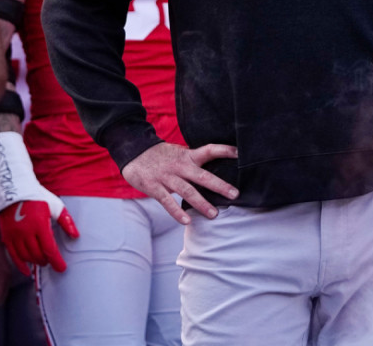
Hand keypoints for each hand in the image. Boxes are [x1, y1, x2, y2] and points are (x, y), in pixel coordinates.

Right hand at [0, 188, 78, 275]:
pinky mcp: (6, 237)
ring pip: (27, 257)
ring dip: (36, 262)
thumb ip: (66, 221)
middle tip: (52, 261)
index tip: (62, 268)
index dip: (57, 262)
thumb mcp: (56, 206)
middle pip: (38, 255)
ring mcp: (15, 235)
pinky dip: (21, 266)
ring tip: (42, 261)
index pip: (49, 249)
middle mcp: (26, 232)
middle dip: (47, 261)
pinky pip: (14, 256)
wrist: (15, 191)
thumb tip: (76, 236)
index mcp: (40, 224)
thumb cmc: (38, 198)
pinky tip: (27, 271)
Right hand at [121, 142, 239, 224]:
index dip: (224, 151)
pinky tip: (187, 221)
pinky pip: (167, 201)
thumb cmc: (159, 155)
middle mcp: (179, 166)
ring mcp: (167, 177)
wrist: (133, 150)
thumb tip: (213, 165)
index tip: (239, 154)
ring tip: (214, 215)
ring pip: (187, 191)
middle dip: (219, 186)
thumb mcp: (178, 152)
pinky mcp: (154, 187)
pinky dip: (177, 212)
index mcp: (187, 156)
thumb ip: (193, 159)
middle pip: (202, 176)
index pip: (209, 150)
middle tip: (235, 194)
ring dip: (201, 203)